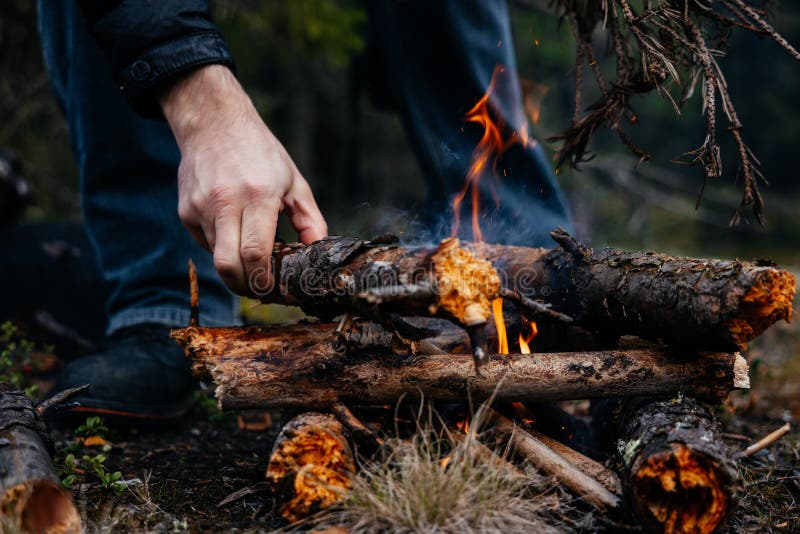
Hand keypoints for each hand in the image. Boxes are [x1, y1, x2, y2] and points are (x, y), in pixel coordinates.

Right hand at [160, 65, 326, 295]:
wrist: (213, 123)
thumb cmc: (260, 153)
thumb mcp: (294, 182)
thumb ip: (310, 220)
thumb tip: (318, 252)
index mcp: (257, 196)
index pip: (254, 253)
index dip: (263, 280)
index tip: (272, 288)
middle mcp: (224, 203)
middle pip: (227, 265)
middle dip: (244, 286)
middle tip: (260, 288)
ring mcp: (200, 208)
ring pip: (216, 257)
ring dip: (235, 265)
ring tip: (252, 257)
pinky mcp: (186, 211)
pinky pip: (205, 243)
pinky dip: (221, 247)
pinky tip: (233, 231)